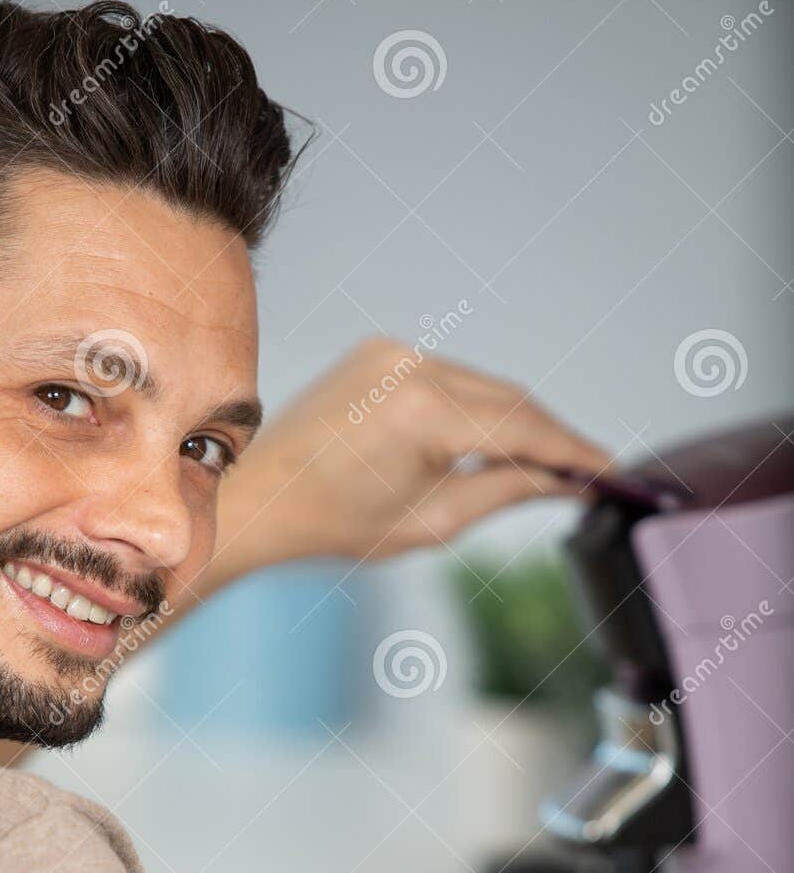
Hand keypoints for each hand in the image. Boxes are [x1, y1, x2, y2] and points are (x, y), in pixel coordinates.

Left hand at [215, 337, 611, 573]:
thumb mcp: (433, 520)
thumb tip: (564, 482)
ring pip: (484, 385)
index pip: (524, 428)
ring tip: (543, 463)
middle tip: (586, 471)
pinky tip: (491, 439)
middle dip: (551, 436)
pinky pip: (450, 377)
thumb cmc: (334, 521)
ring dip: (516, 421)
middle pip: (511, 399)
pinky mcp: (380, 351)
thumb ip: (507, 491)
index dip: (573, 451)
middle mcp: (411, 368)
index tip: (608, 469)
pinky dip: (476, 405)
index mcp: (423, 414)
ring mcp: (393, 352)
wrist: (263, 497)